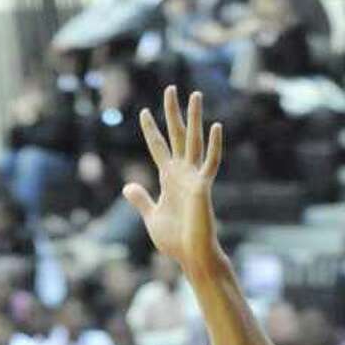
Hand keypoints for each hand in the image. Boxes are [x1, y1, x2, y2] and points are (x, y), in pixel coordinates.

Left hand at [124, 86, 223, 275]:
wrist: (191, 256)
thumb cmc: (175, 240)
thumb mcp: (151, 216)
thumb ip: (141, 199)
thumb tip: (127, 186)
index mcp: (169, 178)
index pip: (159, 148)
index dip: (151, 130)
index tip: (144, 112)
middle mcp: (182, 173)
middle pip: (177, 136)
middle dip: (173, 113)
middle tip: (170, 88)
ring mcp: (194, 178)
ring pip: (194, 142)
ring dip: (194, 119)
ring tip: (195, 95)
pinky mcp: (203, 188)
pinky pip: (210, 163)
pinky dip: (214, 146)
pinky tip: (216, 126)